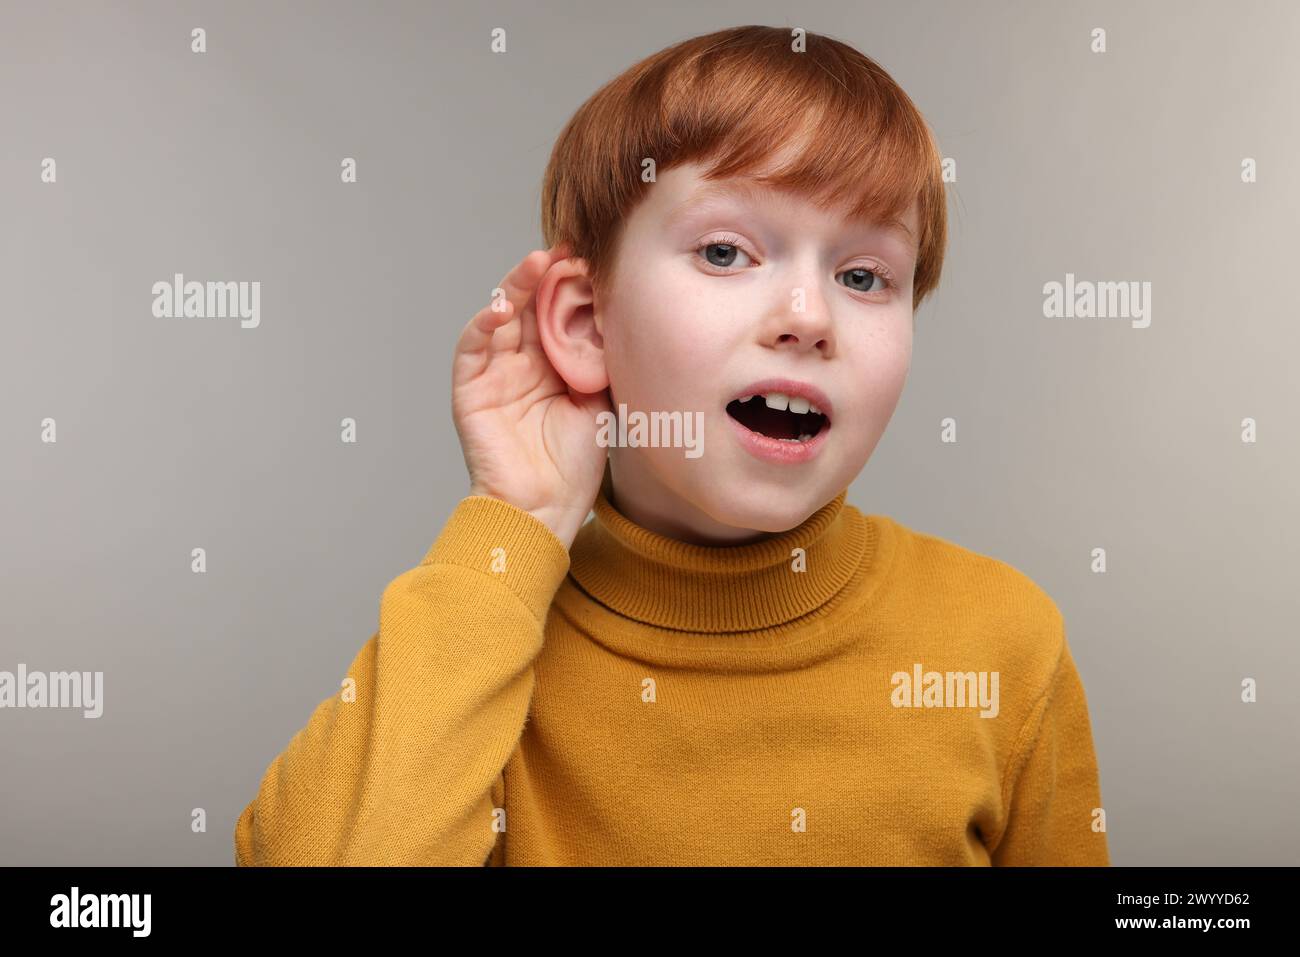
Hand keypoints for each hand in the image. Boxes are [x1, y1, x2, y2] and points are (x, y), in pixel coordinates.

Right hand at [451, 244, 610, 549]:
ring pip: (501, 318)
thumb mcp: (599, 400)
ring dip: (516, 288)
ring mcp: (493, 375)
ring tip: (537, 265)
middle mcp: (521, 364)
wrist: (545, 509)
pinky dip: (483, 324)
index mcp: (551, 365)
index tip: (590, 257)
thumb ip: (600, 359)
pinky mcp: (470, 391)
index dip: (569, 285)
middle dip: (545, 277)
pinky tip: (502, 307)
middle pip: (529, 308)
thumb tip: (617, 311)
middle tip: (566, 250)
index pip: (556, 313)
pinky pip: (472, 348)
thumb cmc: (574, 465)